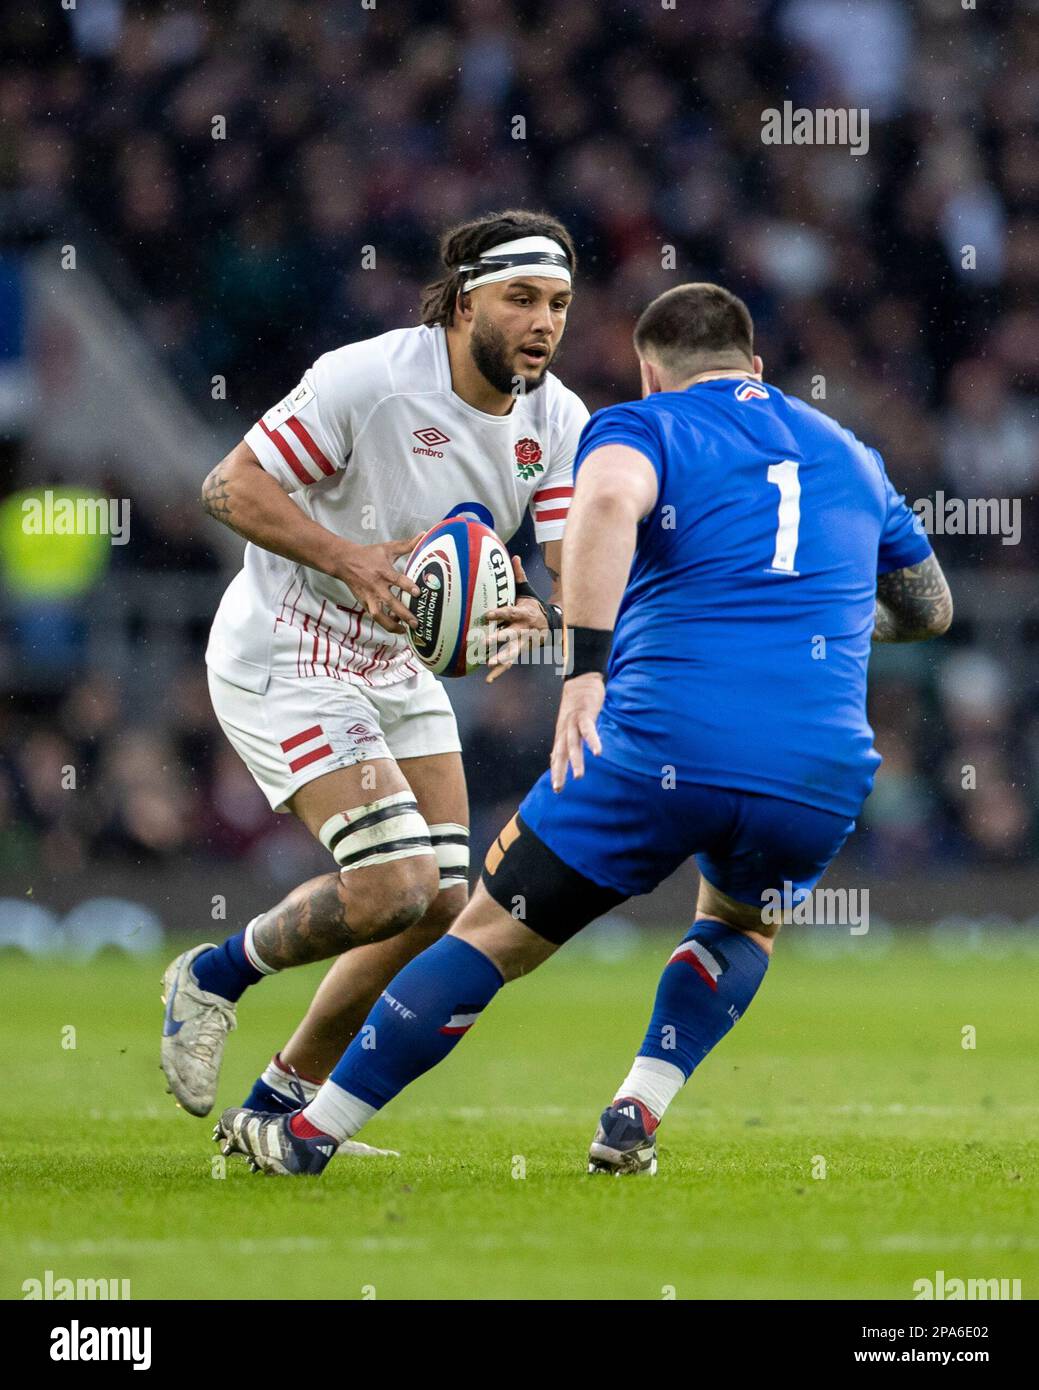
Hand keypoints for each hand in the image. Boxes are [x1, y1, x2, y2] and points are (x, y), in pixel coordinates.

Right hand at [335, 535, 421, 633]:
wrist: (344, 561)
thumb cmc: (368, 555)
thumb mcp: (388, 548)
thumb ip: (408, 545)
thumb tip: (424, 534)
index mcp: (384, 572)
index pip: (397, 580)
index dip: (408, 586)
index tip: (418, 592)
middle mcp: (377, 586)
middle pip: (391, 603)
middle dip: (403, 614)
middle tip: (416, 622)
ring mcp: (370, 597)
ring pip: (379, 616)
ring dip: (391, 625)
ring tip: (404, 631)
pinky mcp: (365, 603)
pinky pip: (375, 617)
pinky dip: (385, 623)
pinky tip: (396, 627)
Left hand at [483, 556, 549, 683]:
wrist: (550, 625)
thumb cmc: (533, 605)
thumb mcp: (528, 591)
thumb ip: (519, 575)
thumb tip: (514, 556)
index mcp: (522, 613)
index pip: (510, 612)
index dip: (499, 613)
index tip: (486, 614)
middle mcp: (523, 629)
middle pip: (509, 634)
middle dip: (496, 638)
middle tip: (482, 641)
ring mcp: (522, 643)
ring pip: (510, 651)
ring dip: (500, 658)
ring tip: (488, 663)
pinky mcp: (520, 651)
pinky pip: (509, 663)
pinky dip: (499, 672)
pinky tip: (488, 679)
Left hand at [550, 673, 603, 790]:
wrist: (581, 678)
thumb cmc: (577, 704)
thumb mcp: (569, 723)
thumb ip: (565, 739)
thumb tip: (556, 756)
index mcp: (562, 733)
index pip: (557, 755)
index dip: (556, 771)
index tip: (557, 789)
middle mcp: (565, 729)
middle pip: (560, 753)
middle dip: (559, 771)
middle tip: (559, 788)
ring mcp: (574, 722)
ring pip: (573, 744)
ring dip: (576, 760)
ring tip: (579, 776)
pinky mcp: (585, 714)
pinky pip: (588, 730)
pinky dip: (593, 741)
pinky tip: (598, 752)